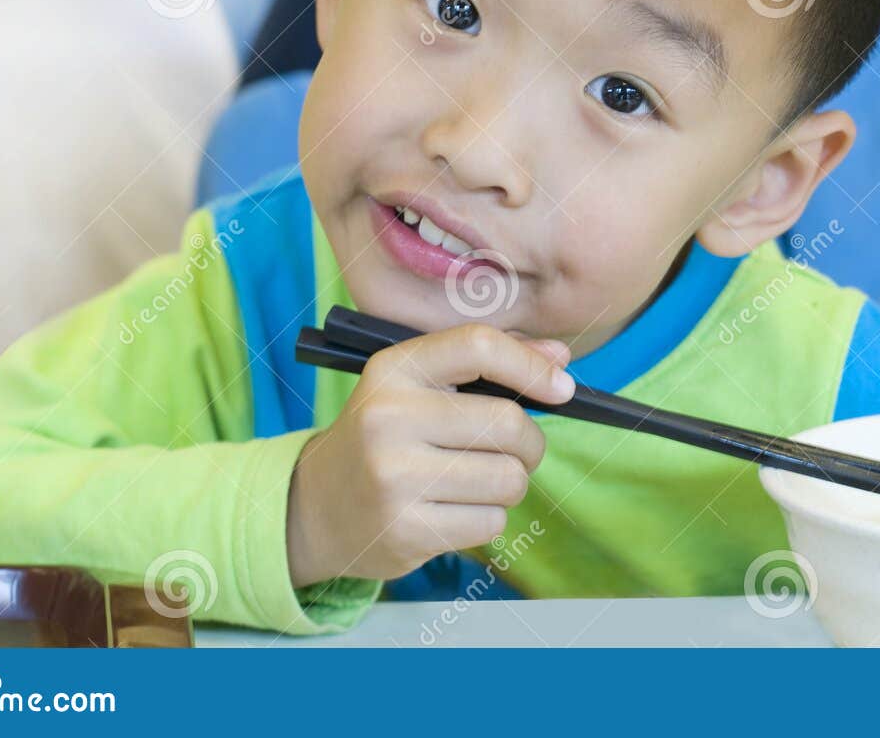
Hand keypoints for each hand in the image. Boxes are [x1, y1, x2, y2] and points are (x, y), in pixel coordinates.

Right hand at [285, 323, 572, 586]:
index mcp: (393, 369)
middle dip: (530, 442)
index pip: (479, 346)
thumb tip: (561, 359)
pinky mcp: (405, 532)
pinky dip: (487, 518)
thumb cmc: (386, 436)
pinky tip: (452, 510)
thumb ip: (488, 365)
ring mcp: (393, 478)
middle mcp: (388, 418)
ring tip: (476, 480)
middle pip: (508, 424)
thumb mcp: (419, 386)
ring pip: (509, 479)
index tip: (562, 389)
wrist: (316, 506)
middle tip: (515, 450)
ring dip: (510, 484)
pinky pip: (491, 522)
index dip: (532, 366)